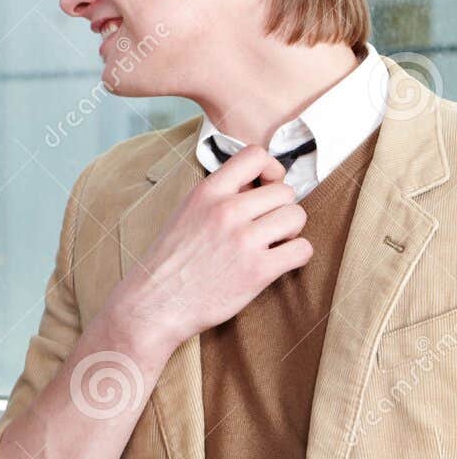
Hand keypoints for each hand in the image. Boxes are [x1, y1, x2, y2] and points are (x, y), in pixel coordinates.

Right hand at [109, 144, 310, 356]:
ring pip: (297, 217)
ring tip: (271, 244)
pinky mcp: (258, 270)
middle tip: (266, 226)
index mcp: (207, 192)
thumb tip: (260, 186)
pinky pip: (302, 249)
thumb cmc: (169, 261)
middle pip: (285, 191)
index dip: (270, 169)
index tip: (266, 186)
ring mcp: (243, 240)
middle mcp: (226, 211)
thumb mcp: (186, 213)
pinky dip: (296, 255)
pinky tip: (277, 262)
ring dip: (290, 231)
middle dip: (280, 208)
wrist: (155, 303)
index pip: (256, 155)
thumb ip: (219, 196)